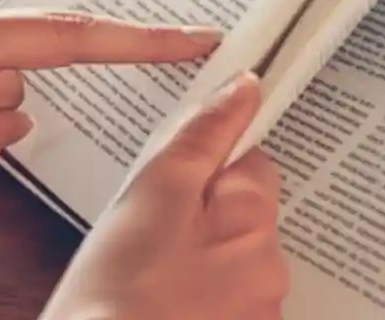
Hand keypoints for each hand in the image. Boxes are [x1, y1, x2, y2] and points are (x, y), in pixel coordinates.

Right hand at [39, 73, 289, 319]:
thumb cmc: (115, 294)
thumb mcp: (150, 194)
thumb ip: (203, 136)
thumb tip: (244, 87)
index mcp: (253, 219)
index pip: (253, 161)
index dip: (208, 165)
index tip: (174, 179)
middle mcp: (269, 270)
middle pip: (241, 216)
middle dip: (199, 217)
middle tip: (143, 235)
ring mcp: (256, 314)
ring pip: (228, 263)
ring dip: (196, 263)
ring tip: (141, 278)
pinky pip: (221, 304)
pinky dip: (193, 302)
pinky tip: (154, 307)